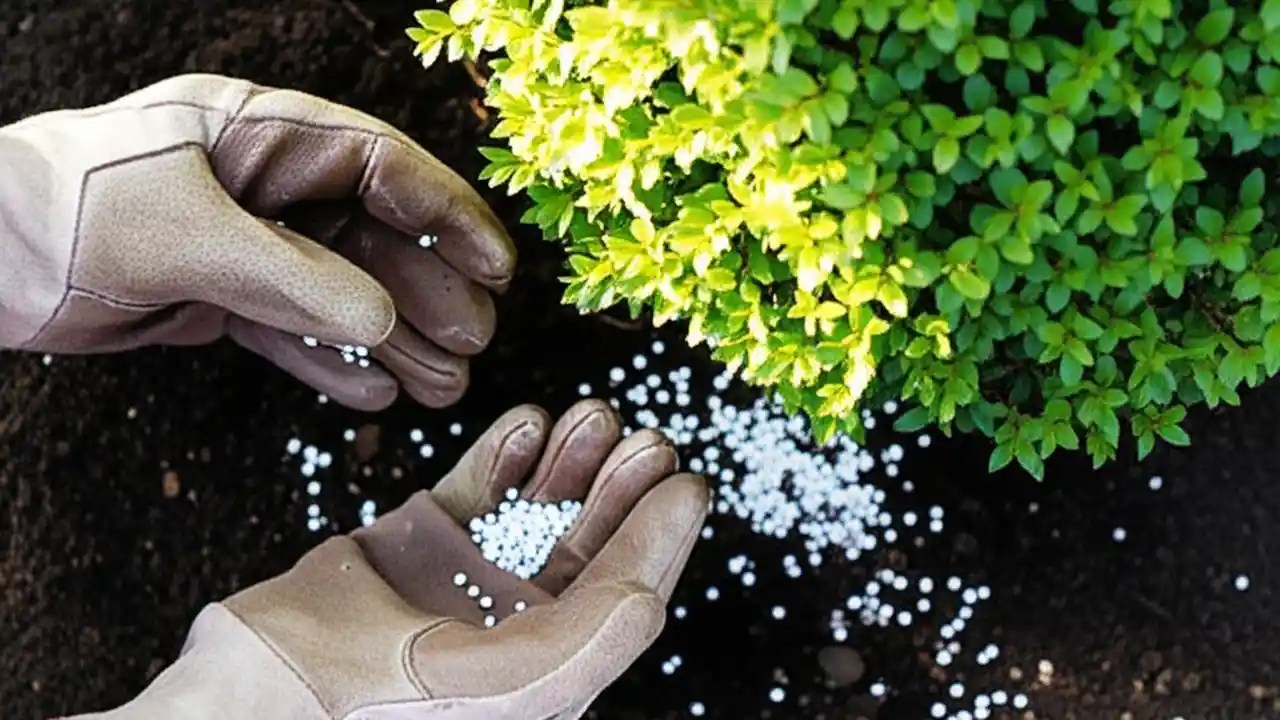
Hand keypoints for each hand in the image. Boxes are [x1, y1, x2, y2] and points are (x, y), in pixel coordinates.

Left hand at [0, 74, 514, 409]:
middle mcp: (264, 185)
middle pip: (372, 237)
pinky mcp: (219, 296)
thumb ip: (292, 278)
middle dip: (426, 292)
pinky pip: (294, 331)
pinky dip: (333, 363)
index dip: (445, 215)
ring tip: (445, 386)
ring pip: (340, 291)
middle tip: (474, 343)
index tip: (496, 267)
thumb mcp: (188, 236)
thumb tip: (382, 319)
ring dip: (393, 340)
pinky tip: (376, 393)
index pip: (381, 167)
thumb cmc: (69, 213)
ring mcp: (245, 243)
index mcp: (262, 135)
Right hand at [77, 400, 707, 718]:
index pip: (618, 602)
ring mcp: (462, 583)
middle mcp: (510, 630)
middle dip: (620, 492)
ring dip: (568, 463)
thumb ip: (576, 648)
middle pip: (587, 551)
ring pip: (536, 512)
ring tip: (591, 418)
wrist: (239, 699)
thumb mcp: (488, 690)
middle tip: (648, 440)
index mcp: (540, 678)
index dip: (657, 545)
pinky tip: (528, 423)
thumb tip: (650, 598)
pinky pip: (473, 491)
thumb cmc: (358, 710)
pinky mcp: (414, 544)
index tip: (686, 486)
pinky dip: (502, 455)